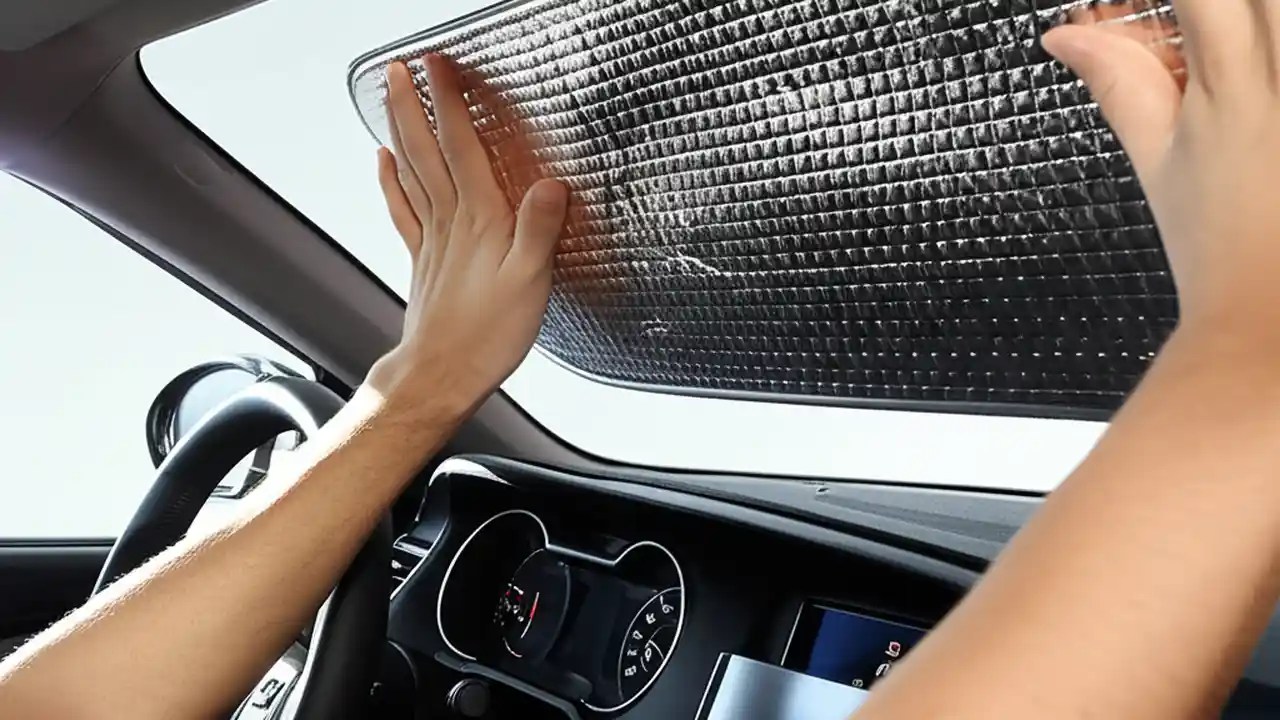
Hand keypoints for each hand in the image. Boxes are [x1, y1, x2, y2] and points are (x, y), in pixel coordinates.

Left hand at [368, 55, 567, 411]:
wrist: (441, 376)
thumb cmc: (487, 337)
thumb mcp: (530, 283)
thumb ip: (539, 230)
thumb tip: (552, 184)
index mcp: (480, 221)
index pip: (461, 147)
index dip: (449, 103)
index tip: (439, 66)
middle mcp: (451, 222)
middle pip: (425, 150)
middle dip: (411, 103)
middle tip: (400, 67)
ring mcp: (433, 239)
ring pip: (411, 171)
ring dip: (399, 129)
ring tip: (389, 96)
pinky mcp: (424, 259)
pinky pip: (403, 208)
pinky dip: (391, 180)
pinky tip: (384, 160)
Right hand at [1043, 1, 1279, 337]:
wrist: (1275, 320)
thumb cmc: (1226, 256)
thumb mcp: (1157, 164)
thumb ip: (1117, 83)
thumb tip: (1066, 38)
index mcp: (1229, 85)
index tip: (1138, 10)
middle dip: (1219, 8)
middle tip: (1194, 38)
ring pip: (1275, 15)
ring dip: (1254, 24)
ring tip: (1233, 64)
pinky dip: (1276, 50)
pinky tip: (1263, 77)